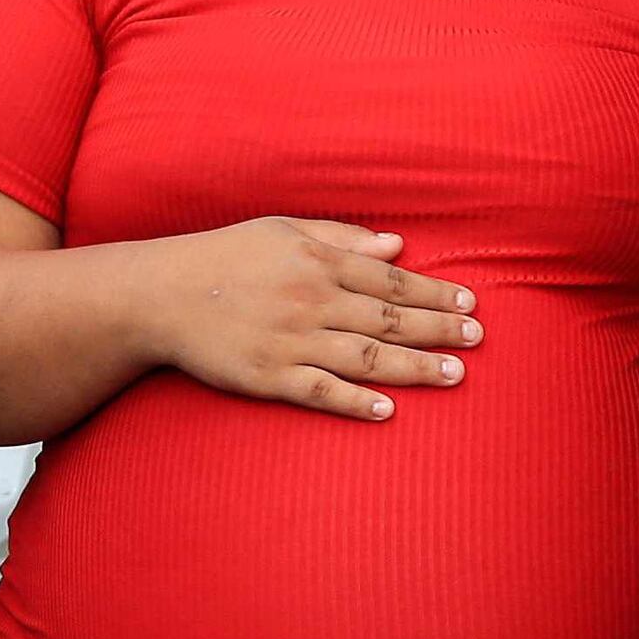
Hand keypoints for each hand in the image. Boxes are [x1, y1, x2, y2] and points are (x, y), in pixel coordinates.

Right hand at [137, 220, 478, 420]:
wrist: (161, 294)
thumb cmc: (226, 257)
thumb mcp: (283, 230)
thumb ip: (342, 237)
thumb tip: (397, 244)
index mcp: (318, 261)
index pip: (391, 278)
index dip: (435, 291)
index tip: (470, 303)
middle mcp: (311, 300)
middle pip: (389, 317)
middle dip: (439, 329)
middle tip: (477, 338)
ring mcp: (290, 340)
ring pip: (365, 356)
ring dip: (414, 368)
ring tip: (455, 374)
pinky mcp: (267, 376)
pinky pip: (319, 391)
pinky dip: (353, 401)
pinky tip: (387, 409)